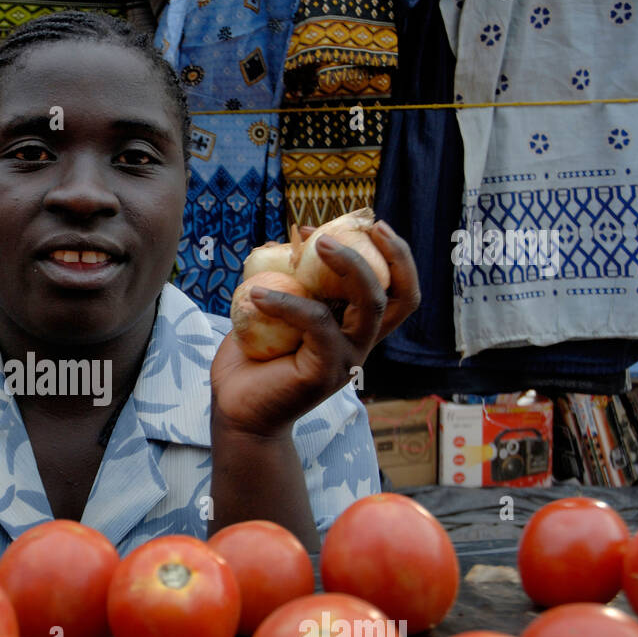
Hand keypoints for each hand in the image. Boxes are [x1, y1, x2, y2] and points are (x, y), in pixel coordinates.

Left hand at [211, 220, 419, 437]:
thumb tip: (289, 239)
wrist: (237, 411)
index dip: (388, 254)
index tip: (348, 226)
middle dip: (392, 252)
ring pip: (369, 303)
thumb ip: (287, 280)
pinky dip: (287, 301)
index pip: (395, 289)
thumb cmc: (253, 361)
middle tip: (364, 224)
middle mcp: (359, 343)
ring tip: (313, 242)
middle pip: (399, 294)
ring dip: (348, 264)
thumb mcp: (272, 311)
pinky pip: (317, 323)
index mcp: (353, 328)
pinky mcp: (326, 371)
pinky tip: (256, 294)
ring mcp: (347, 358)